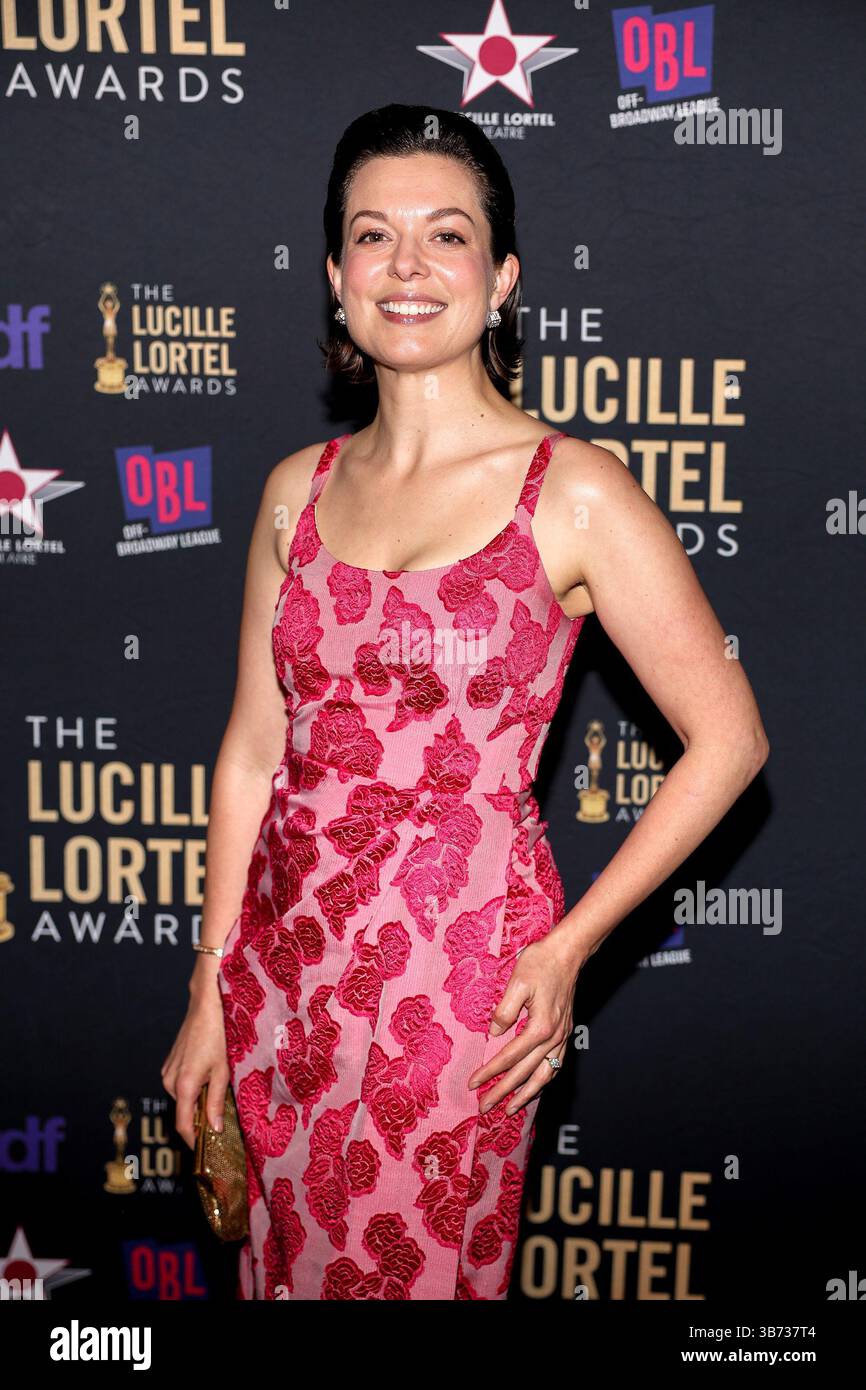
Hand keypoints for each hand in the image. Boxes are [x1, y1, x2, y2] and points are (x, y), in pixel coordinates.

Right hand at [161, 976, 230, 1148]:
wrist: (206, 1006)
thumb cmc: (218, 1035)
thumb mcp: (223, 1071)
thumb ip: (216, 1102)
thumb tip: (215, 1129)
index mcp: (183, 1085)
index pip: (183, 1125)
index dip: (194, 1141)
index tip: (206, 1151)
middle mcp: (170, 1080)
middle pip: (184, 1112)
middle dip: (200, 1120)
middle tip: (222, 1124)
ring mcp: (167, 1071)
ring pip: (182, 1099)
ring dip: (197, 1103)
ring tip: (219, 1097)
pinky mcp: (169, 1064)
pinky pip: (180, 1086)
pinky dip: (193, 1090)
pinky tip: (209, 1080)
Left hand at [467, 931, 584, 1115]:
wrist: (568, 952)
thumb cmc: (540, 962)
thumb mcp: (517, 982)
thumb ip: (505, 1010)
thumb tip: (495, 1033)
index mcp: (540, 1027)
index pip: (509, 1057)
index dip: (490, 1072)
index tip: (473, 1084)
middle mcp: (553, 1037)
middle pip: (525, 1073)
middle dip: (503, 1093)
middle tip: (484, 1108)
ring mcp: (562, 1036)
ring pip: (545, 1076)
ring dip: (526, 1095)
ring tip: (510, 1109)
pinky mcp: (565, 1032)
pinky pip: (556, 1065)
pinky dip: (544, 1080)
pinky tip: (535, 1086)